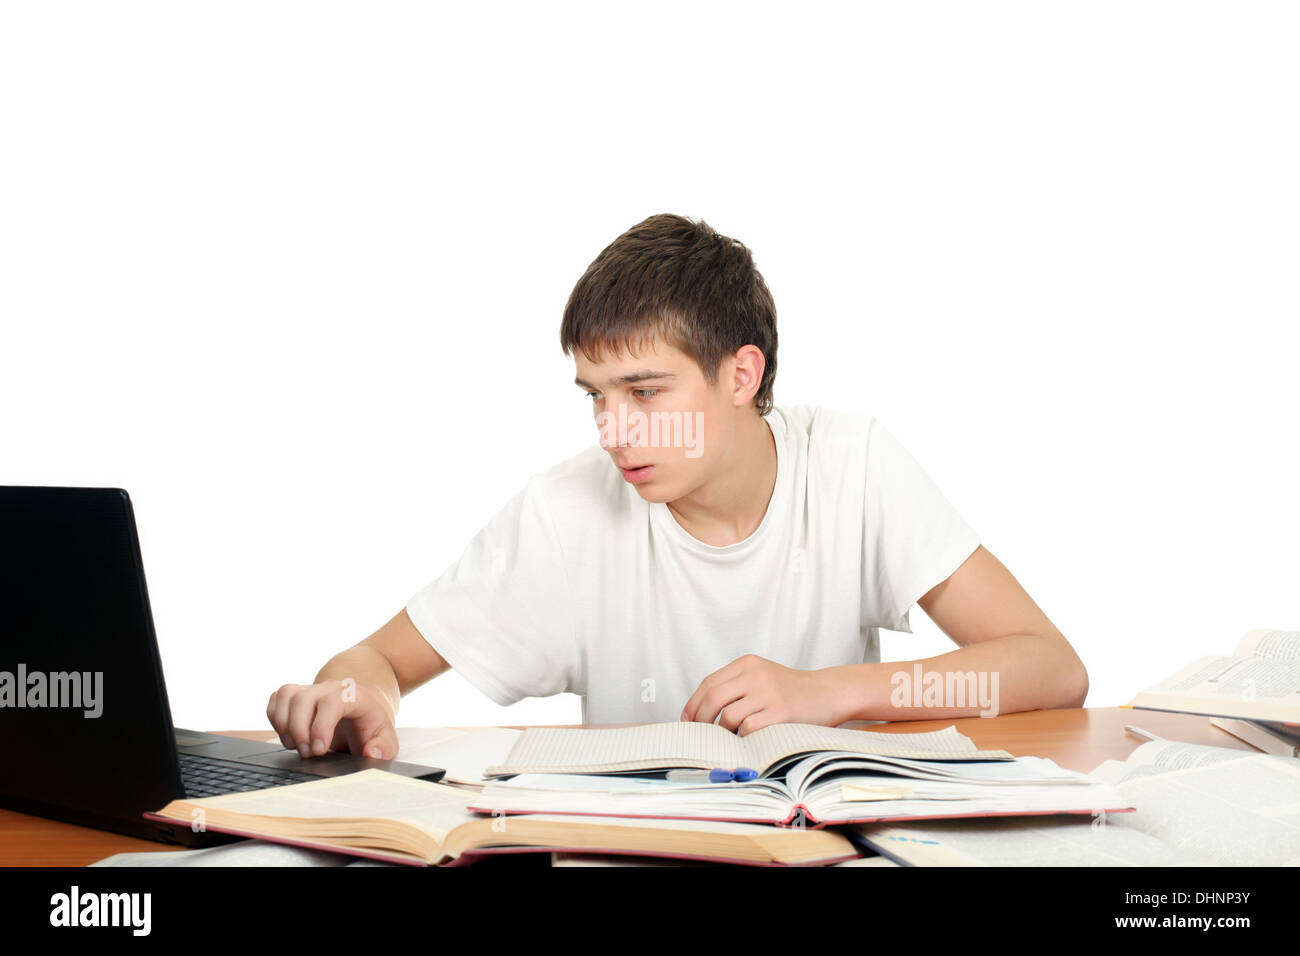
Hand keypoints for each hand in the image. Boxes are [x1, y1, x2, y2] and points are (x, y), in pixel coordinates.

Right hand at [266, 678, 398, 759]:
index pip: (331, 702)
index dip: (321, 726)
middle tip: (308, 753)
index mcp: (352, 695)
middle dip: (299, 730)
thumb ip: (384, 747)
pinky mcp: (296, 695)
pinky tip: (288, 736)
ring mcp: (311, 689)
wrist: (363, 707)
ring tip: (296, 746)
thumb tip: (371, 753)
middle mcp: (329, 688)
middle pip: (303, 698)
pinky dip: (275, 719)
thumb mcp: (386, 737)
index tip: (319, 750)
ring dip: (284, 725)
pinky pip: (276, 699)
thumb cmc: (371, 723)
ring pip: (286, 695)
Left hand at [678, 654, 856, 734]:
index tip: (687, 721)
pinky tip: (748, 740)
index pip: (709, 683)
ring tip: (729, 738)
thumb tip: (700, 711)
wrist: (828, 693)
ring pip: (728, 716)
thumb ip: (735, 686)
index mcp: (747, 663)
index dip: (693, 705)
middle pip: (713, 698)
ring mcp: (768, 693)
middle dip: (701, 720)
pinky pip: (749, 730)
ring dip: (723, 732)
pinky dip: (743, 738)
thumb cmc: (791, 691)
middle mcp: (756, 674)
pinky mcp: (781, 712)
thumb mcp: (762, 676)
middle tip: (699, 734)